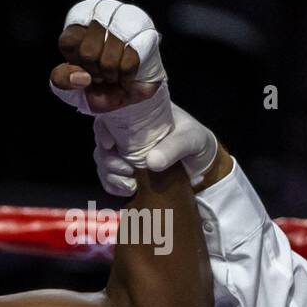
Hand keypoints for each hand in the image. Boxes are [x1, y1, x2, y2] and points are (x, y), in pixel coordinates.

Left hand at [51, 22, 158, 113]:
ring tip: (114, 70)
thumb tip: (81, 77)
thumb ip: (62, 79)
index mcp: (80, 20)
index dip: (75, 61)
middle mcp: (104, 12)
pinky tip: (127, 71)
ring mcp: (129, 19)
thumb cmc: (96, 83)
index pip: (68, 40)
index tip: (83, 63)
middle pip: (88, 51)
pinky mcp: (148, 33)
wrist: (127, 95)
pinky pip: (130, 62)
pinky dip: (126, 75)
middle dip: (94, 70)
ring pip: (109, 58)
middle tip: (100, 69)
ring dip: (110, 73)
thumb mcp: (68, 85)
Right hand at [92, 104, 223, 195]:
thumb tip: (151, 162)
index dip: (103, 130)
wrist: (204, 166)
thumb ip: (174, 147)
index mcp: (141, 116)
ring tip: (129, 184)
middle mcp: (128, 133)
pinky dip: (113, 186)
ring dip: (110, 175)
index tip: (109, 145)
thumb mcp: (192, 139)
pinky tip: (127, 190)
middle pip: (102, 142)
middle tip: (125, 170)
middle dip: (108, 160)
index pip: (112, 116)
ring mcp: (125, 153)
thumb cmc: (198, 143)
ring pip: (103, 162)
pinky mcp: (126, 171)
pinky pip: (109, 178)